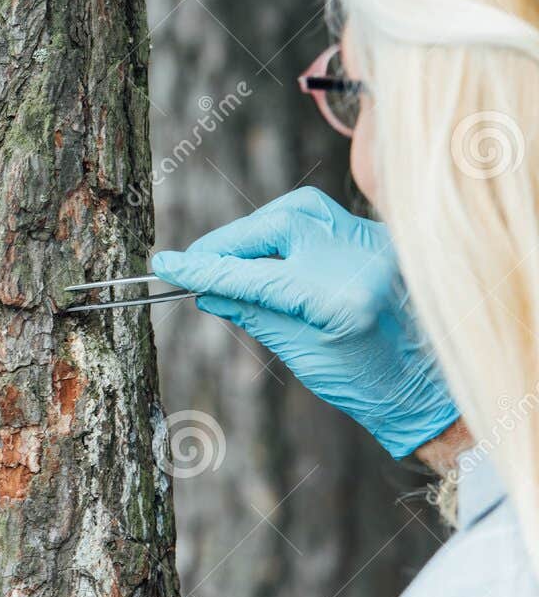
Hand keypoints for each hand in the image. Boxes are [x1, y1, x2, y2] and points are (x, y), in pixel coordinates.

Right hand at [150, 187, 458, 459]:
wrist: (428, 386)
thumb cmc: (367, 382)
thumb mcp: (300, 353)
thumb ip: (252, 311)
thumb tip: (206, 288)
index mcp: (341, 299)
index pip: (256, 275)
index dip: (206, 270)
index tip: (167, 266)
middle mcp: (362, 258)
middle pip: (276, 225)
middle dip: (229, 242)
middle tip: (195, 263)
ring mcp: (375, 241)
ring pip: (297, 210)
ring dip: (255, 230)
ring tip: (229, 258)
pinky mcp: (378, 236)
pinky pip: (321, 217)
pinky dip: (286, 229)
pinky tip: (267, 252)